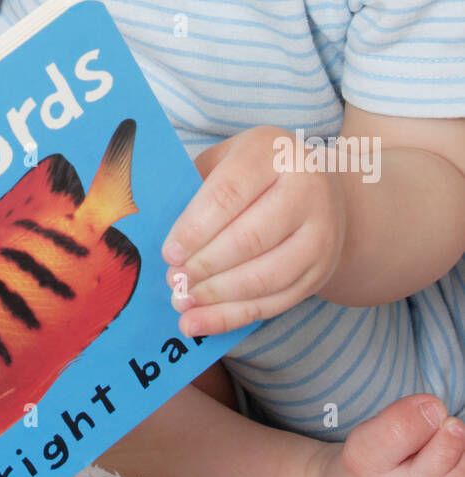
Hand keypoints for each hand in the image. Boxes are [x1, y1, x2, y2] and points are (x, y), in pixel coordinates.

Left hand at [162, 125, 347, 335]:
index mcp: (273, 153)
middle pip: (249, 239)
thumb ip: (195, 184)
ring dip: (216, 296)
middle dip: (204, 265)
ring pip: (264, 277)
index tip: (168, 252)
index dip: (195, 228)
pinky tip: (199, 323)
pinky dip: (232, 317)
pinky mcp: (319, 273)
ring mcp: (320, 236)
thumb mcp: (227, 159)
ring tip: (182, 300)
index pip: (229, 194)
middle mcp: (307, 192)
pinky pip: (273, 303)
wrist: (324, 191)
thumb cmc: (258, 172)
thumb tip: (151, 224)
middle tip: (173, 279)